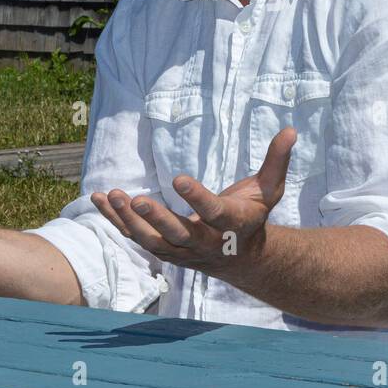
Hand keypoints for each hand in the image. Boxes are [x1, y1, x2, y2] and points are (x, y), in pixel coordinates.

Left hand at [88, 127, 295, 276]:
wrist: (241, 258)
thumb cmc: (253, 214)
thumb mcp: (269, 189)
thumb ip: (276, 161)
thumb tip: (291, 130)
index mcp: (231, 224)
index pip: (213, 213)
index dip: (197, 199)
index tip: (178, 179)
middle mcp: (204, 243)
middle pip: (178, 235)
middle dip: (156, 219)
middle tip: (136, 199)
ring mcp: (181, 251)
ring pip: (152, 242)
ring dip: (129, 221)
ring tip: (111, 195)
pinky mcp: (163, 250)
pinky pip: (135, 237)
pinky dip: (114, 221)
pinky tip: (96, 199)